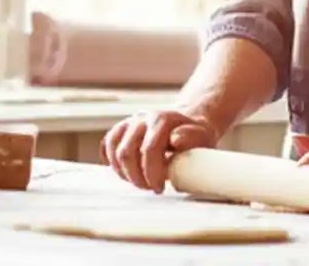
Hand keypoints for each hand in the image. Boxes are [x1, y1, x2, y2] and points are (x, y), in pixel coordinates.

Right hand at [101, 109, 219, 193]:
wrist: (186, 124)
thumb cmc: (194, 136)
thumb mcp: (201, 136)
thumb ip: (191, 137)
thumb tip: (175, 140)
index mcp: (162, 119)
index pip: (149, 149)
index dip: (152, 173)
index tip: (159, 188)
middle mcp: (142, 118)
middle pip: (126, 153)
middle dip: (136, 177)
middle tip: (150, 188)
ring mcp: (130, 123)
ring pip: (114, 151)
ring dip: (124, 173)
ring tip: (140, 183)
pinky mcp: (121, 129)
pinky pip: (107, 145)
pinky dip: (111, 161)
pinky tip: (124, 172)